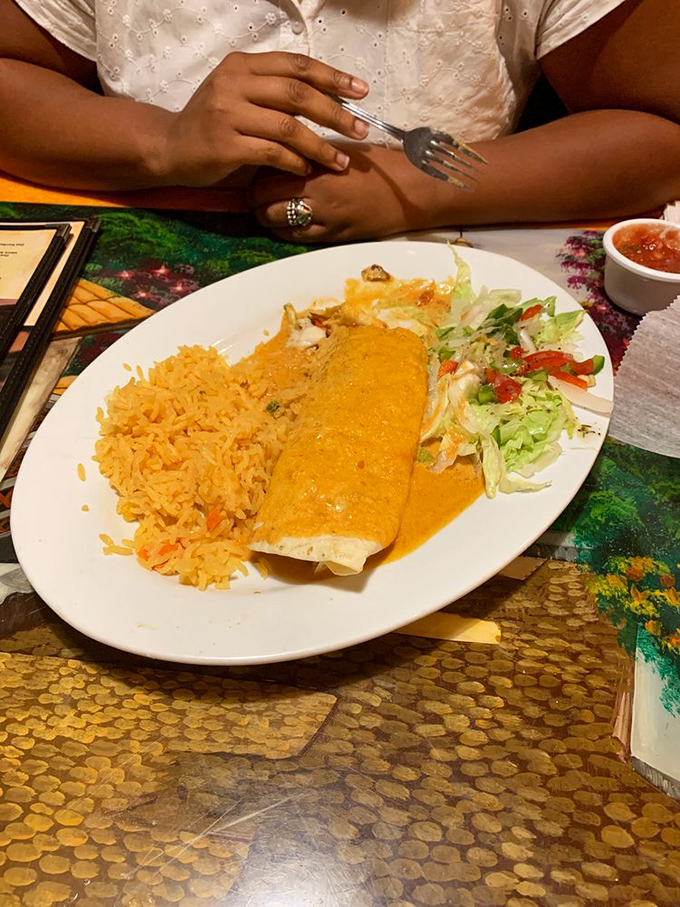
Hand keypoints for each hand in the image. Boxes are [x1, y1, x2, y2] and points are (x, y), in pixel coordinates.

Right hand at [159, 52, 369, 185]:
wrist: (171, 147)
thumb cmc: (213, 123)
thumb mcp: (240, 94)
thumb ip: (274, 91)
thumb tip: (326, 97)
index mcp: (242, 65)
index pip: (296, 65)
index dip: (332, 77)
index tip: (360, 91)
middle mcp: (234, 84)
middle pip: (298, 94)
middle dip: (335, 113)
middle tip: (360, 129)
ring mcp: (228, 114)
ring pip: (289, 126)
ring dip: (320, 145)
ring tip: (340, 161)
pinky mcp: (226, 145)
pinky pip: (273, 153)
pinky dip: (295, 162)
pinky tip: (308, 170)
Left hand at [248, 144, 454, 242]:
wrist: (411, 191)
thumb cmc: (379, 164)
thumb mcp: (342, 149)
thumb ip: (311, 151)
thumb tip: (281, 150)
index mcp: (319, 163)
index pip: (270, 165)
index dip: (256, 168)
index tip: (256, 167)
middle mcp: (317, 192)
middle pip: (264, 196)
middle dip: (253, 196)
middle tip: (252, 194)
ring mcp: (325, 218)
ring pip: (276, 220)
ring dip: (266, 216)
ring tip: (266, 210)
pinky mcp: (333, 237)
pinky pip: (296, 237)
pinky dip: (284, 230)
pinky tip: (285, 224)